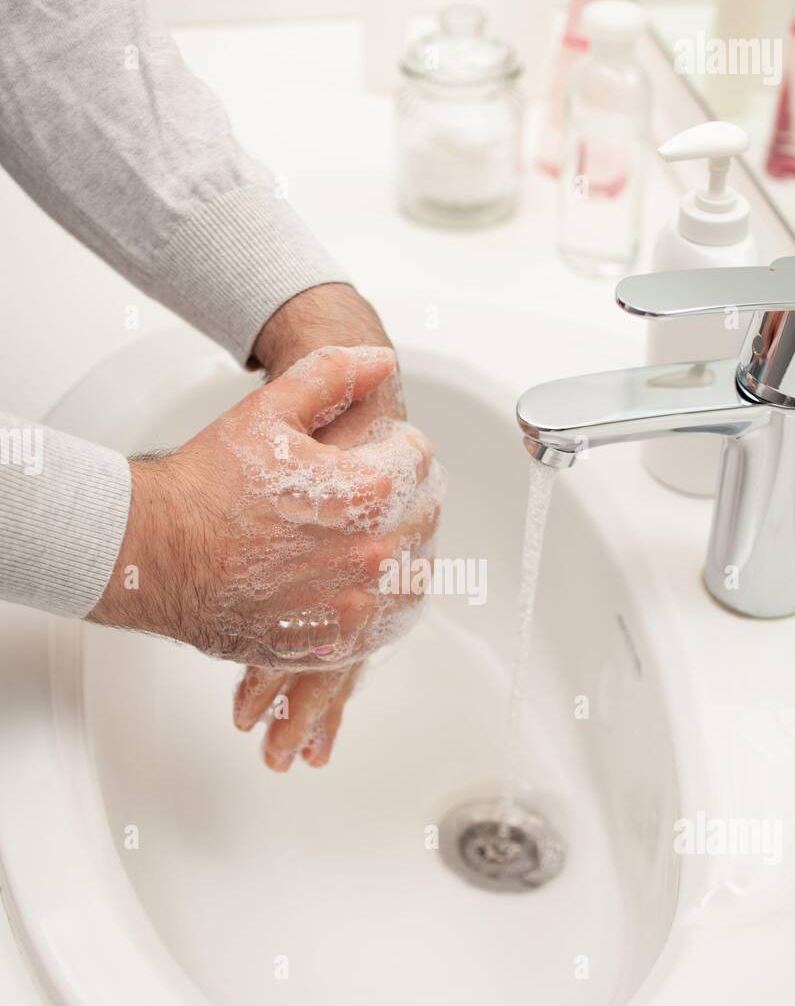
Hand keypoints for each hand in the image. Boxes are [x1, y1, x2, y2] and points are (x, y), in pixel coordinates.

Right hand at [90, 343, 442, 767]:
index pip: (422, 460)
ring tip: (361, 530)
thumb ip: (333, 376)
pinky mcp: (340, 643)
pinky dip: (381, 595)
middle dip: (403, 494)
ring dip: (399, 546)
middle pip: (427, 515)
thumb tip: (381, 362)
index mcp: (367, 493)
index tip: (371, 450)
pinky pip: (390, 618)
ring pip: (415, 569)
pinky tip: (353, 575)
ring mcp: (358, 606)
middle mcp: (372, 555)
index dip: (395, 446)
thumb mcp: (268, 411)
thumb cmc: (205, 489)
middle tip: (364, 488)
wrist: (157, 558)